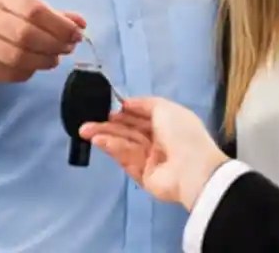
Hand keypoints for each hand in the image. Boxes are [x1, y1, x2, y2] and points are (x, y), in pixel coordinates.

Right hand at [0, 0, 85, 83]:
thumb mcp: (32, 14)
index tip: (76, 35)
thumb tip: (80, 24)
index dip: (59, 25)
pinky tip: (34, 66)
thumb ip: (57, 17)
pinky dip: (30, 72)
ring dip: (44, 60)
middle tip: (68, 48)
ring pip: (19, 56)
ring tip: (54, 58)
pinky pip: (12, 73)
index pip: (34, 8)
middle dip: (54, 44)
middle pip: (26, 33)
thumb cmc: (9, 25)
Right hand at [79, 97, 229, 209]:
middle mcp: (158, 140)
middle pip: (129, 130)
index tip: (106, 106)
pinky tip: (97, 141)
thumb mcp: (165, 108)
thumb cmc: (182, 133)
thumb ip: (143, 104)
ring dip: (105, 136)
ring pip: (124, 144)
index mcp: (167, 123)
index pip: (141, 116)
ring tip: (85, 130)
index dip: (124, 111)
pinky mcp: (143, 175)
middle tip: (88, 120)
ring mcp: (150, 159)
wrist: (192, 170)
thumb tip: (126, 103)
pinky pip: (125, 159)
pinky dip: (112, 148)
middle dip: (109, 124)